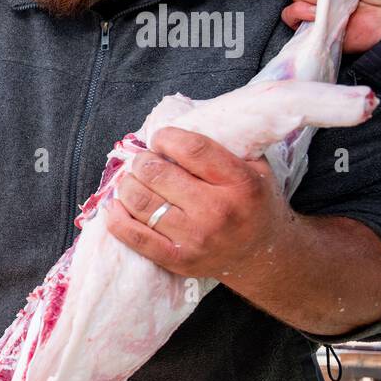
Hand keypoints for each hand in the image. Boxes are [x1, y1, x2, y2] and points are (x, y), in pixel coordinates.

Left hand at [103, 127, 294, 279]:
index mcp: (239, 183)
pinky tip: (116, 205)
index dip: (166, 138)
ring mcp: (195, 238)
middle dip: (143, 161)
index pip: (191, 149)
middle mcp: (217, 211)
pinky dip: (116, 218)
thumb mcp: (256, 169)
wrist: (264, 256)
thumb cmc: (255, 204)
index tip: (160, 138)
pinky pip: (134, 237)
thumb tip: (182, 121)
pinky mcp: (177, 259)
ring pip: (140, 202)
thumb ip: (226, 145)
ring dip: (127, 185)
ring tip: (133, 180)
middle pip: (158, 175)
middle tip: (145, 161)